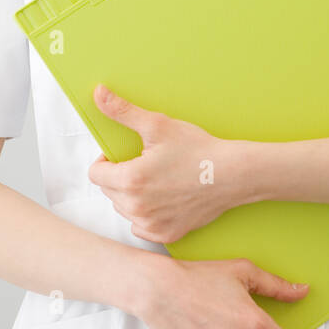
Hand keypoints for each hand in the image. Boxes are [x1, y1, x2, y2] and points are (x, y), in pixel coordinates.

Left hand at [87, 84, 239, 241]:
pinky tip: (163, 199)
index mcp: (130, 180)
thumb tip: (99, 93)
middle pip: (108, 191)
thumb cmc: (198, 149)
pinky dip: (146, 215)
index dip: (106, 160)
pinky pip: (140, 227)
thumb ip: (123, 111)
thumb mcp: (157, 125)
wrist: (232, 174)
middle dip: (120, 177)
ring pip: (124, 209)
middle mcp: (137, 207)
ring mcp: (151, 225)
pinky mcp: (165, 235)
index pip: (95, 174)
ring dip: (132, 196)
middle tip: (146, 164)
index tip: (124, 154)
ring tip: (157, 181)